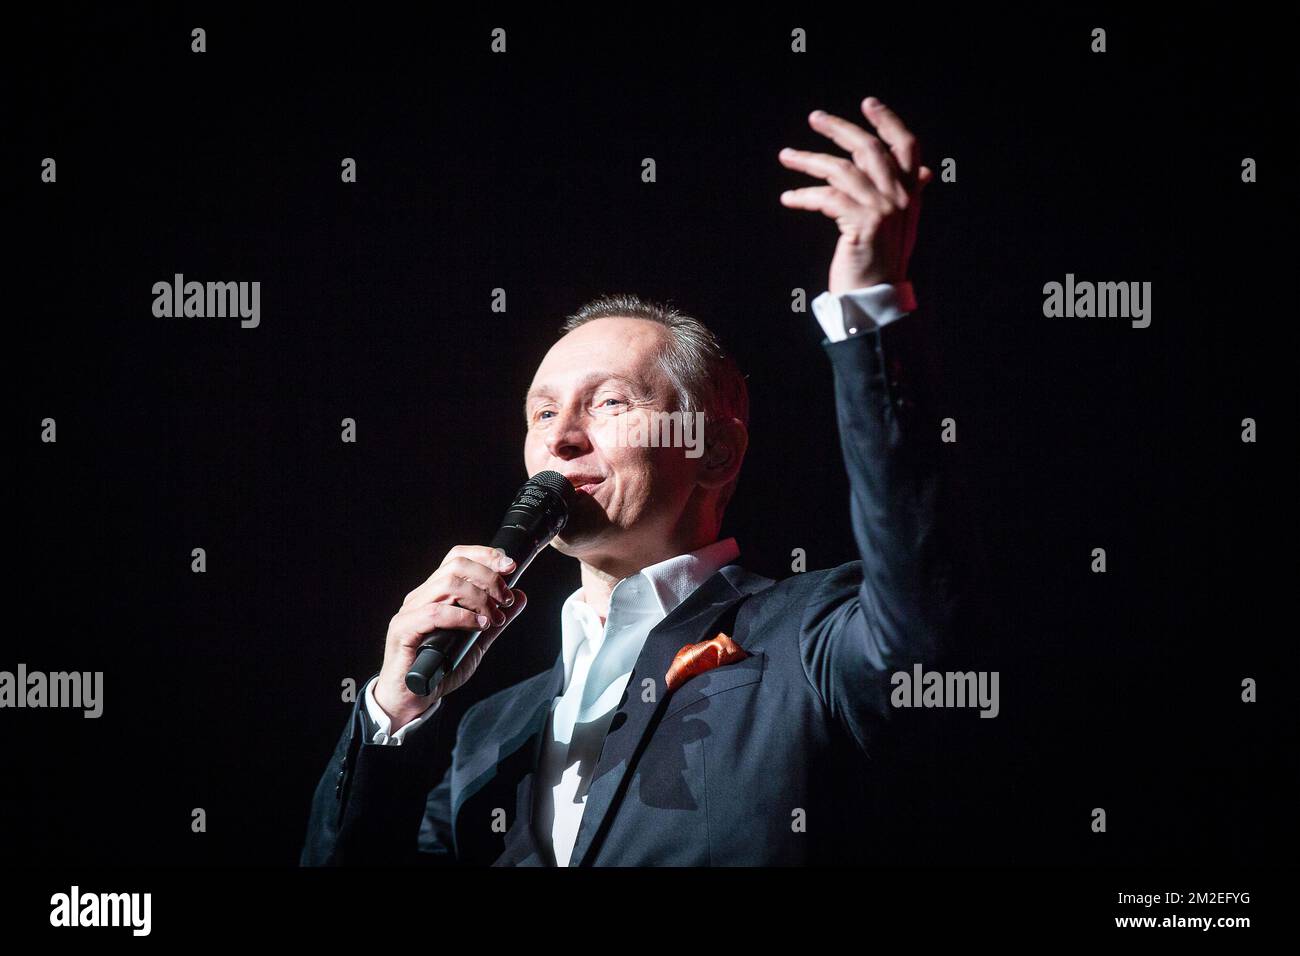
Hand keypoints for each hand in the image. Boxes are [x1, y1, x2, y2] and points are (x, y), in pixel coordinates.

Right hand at [373, 545, 528, 725]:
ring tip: (494, 618)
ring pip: (447, 584)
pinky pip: (435, 612)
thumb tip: (521, 596)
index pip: (458, 557)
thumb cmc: (439, 671)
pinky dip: (463, 616)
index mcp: (436, 593)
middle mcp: (421, 597)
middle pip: (455, 565)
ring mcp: (410, 611)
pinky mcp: (403, 630)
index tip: (510, 566)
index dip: (485, 555)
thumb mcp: (477, 642)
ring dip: (479, 598)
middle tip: (505, 600)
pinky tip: (479, 625)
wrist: (412, 699)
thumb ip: (497, 619)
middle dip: (488, 578)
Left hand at [778, 96, 932, 293]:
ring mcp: (883, 209)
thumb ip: (908, 196)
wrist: (876, 301)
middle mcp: (901, 197)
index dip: (888, 122)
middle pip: (869, 148)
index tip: (868, 103)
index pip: (907, 146)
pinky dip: (804, 196)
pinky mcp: (862, 224)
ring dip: (809, 160)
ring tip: (786, 156)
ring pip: (842, 169)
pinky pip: (827, 198)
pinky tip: (788, 198)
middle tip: (815, 118)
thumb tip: (923, 173)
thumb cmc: (881, 264)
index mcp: (911, 194)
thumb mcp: (901, 226)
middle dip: (839, 129)